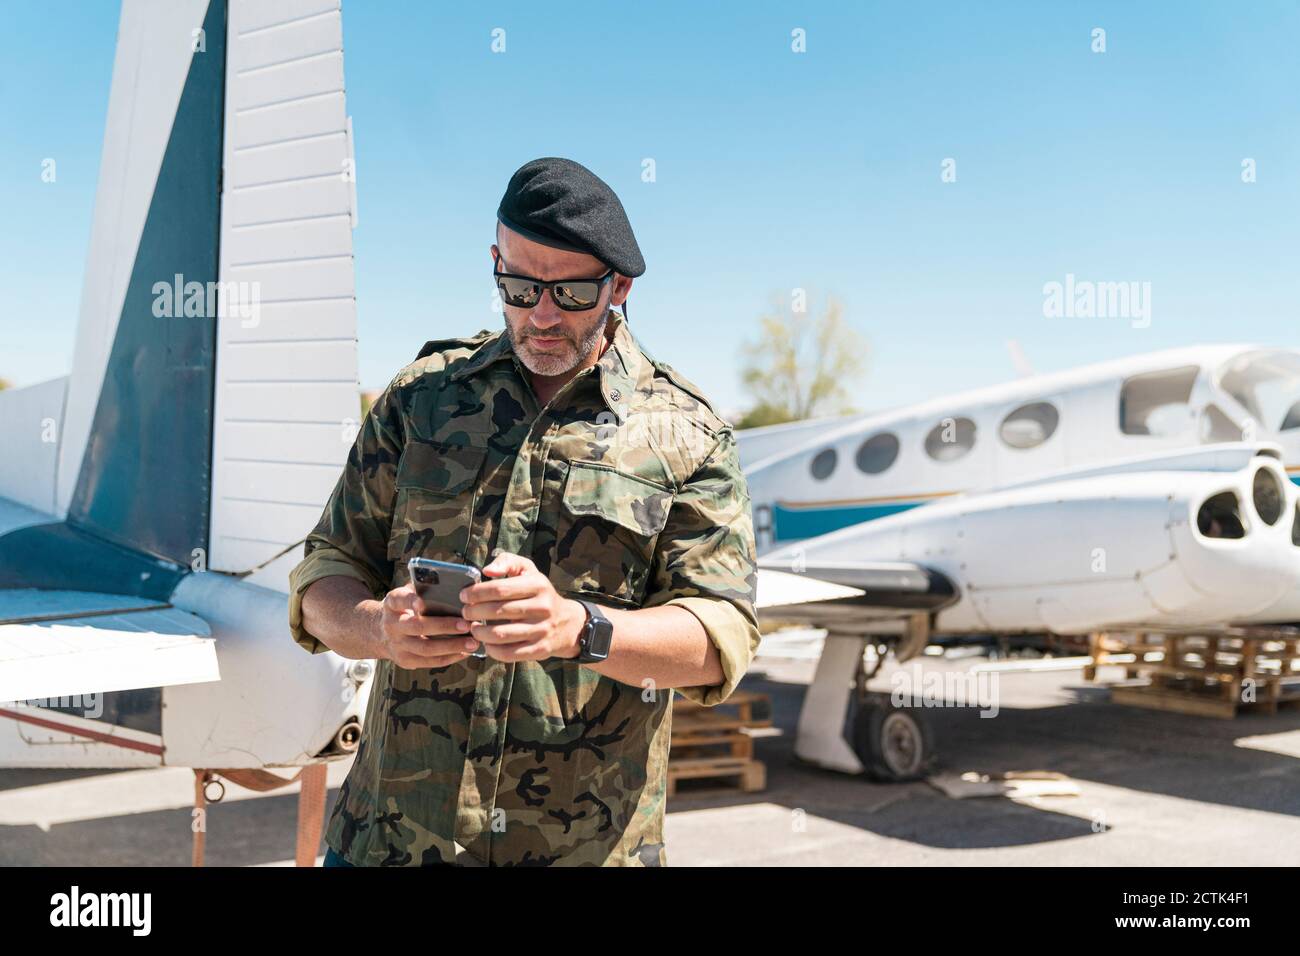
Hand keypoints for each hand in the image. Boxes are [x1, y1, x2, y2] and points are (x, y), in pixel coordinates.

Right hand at [376, 583, 479, 669]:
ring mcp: (397, 645)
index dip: (410, 601)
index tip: (421, 602)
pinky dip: (449, 658)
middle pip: (417, 627)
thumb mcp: (407, 594)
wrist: (382, 633)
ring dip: (452, 646)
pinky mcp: (405, 660)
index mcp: (392, 604)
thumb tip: (450, 586)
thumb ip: (422, 589)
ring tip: (472, 642)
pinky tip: (464, 652)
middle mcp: (392, 625)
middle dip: (444, 626)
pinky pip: (429, 662)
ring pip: (426, 648)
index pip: (399, 600)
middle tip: (466, 624)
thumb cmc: (404, 608)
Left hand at [458, 552, 586, 662]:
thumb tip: (487, 571)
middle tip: (466, 612)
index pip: (499, 589)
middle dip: (474, 612)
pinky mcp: (540, 649)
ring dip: (480, 632)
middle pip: (498, 611)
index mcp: (538, 585)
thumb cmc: (540, 593)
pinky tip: (487, 642)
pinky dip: (492, 650)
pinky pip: (509, 653)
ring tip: (473, 628)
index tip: (464, 595)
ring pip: (501, 635)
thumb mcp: (529, 571)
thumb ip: (507, 562)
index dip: (476, 593)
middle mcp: (542, 607)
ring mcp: (542, 630)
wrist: (568, 623)